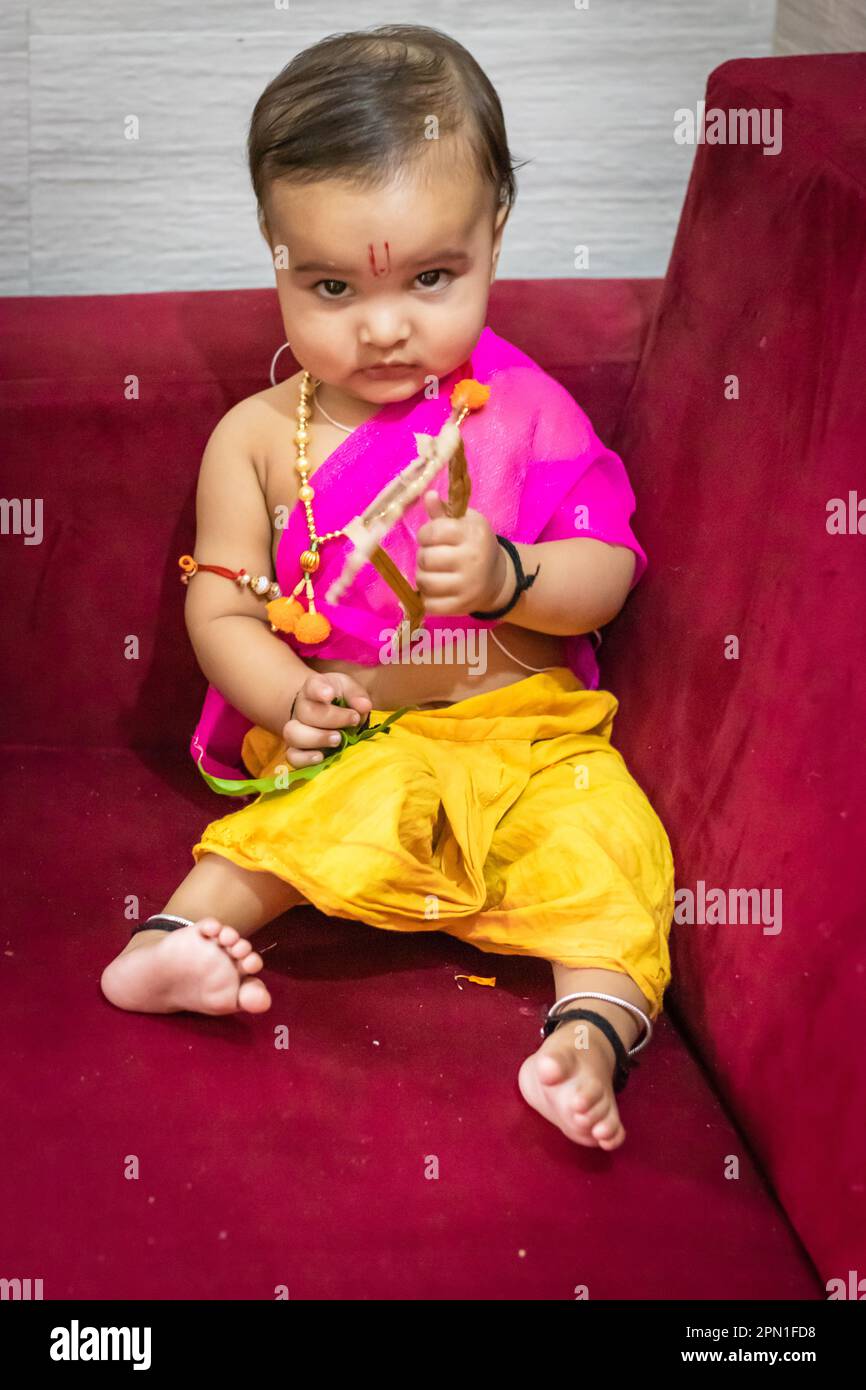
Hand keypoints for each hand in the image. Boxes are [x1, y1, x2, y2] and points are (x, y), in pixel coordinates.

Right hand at [282, 672, 372, 768]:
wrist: (326, 714)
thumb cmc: (340, 700)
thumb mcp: (350, 691)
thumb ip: (357, 696)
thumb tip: (364, 706)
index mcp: (314, 689)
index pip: (312, 685)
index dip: (319, 690)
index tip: (329, 694)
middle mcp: (301, 708)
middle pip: (305, 712)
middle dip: (331, 719)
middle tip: (353, 721)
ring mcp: (296, 730)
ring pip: (293, 734)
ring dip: (317, 738)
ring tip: (338, 740)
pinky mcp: (296, 750)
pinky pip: (292, 756)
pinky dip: (304, 759)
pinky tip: (320, 757)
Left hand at [415, 491, 508, 616]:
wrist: (497, 578)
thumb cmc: (474, 545)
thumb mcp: (464, 523)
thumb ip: (443, 511)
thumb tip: (428, 495)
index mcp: (472, 533)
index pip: (433, 532)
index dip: (425, 534)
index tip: (431, 537)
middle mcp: (472, 559)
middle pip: (426, 558)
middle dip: (423, 556)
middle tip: (432, 557)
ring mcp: (467, 585)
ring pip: (424, 582)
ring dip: (423, 577)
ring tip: (433, 573)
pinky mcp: (461, 606)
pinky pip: (430, 605)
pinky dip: (427, 598)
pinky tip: (436, 590)